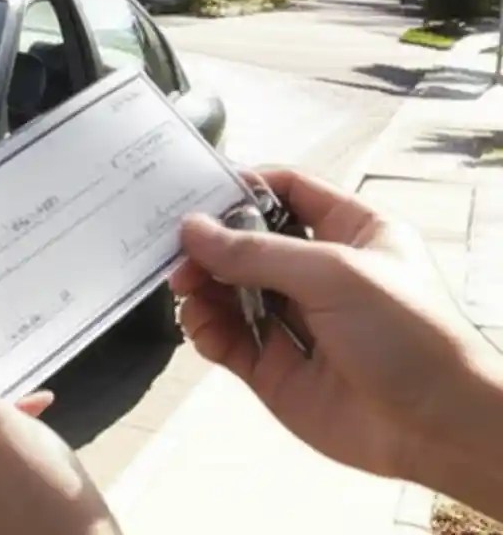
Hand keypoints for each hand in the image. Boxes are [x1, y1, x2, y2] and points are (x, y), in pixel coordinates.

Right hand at [170, 168, 496, 481]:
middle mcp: (319, 273)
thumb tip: (193, 230)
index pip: (288, 192)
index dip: (244, 188)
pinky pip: (227, 340)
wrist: (436, 427)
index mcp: (350, 232)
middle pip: (247, 243)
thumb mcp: (334, 274)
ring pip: (230, 292)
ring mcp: (295, 321)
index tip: (198, 195)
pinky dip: (205, 331)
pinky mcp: (275, 366)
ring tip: (187, 293)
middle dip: (209, 246)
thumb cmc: (411, 337)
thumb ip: (256, 252)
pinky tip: (201, 328)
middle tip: (178, 253)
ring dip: (202, 289)